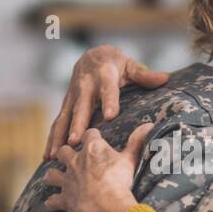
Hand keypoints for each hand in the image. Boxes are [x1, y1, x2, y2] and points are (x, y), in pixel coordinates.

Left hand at [44, 122, 153, 211]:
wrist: (107, 206)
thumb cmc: (119, 181)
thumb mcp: (130, 160)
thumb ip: (137, 142)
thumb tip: (149, 124)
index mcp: (92, 149)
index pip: (89, 134)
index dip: (92, 136)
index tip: (95, 137)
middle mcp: (76, 161)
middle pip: (64, 151)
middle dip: (65, 152)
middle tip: (70, 155)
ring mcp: (68, 180)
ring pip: (52, 174)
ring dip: (52, 175)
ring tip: (53, 177)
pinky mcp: (64, 198)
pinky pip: (53, 200)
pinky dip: (52, 203)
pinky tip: (52, 204)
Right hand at [46, 45, 168, 157]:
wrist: (91, 55)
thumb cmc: (115, 63)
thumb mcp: (130, 65)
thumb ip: (145, 75)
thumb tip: (164, 78)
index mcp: (104, 76)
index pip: (108, 90)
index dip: (109, 101)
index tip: (110, 116)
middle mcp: (85, 86)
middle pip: (81, 107)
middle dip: (78, 124)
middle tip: (76, 141)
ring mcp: (72, 96)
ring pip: (64, 118)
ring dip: (59, 136)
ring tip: (56, 155)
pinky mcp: (66, 105)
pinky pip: (58, 123)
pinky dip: (51, 139)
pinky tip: (47, 156)